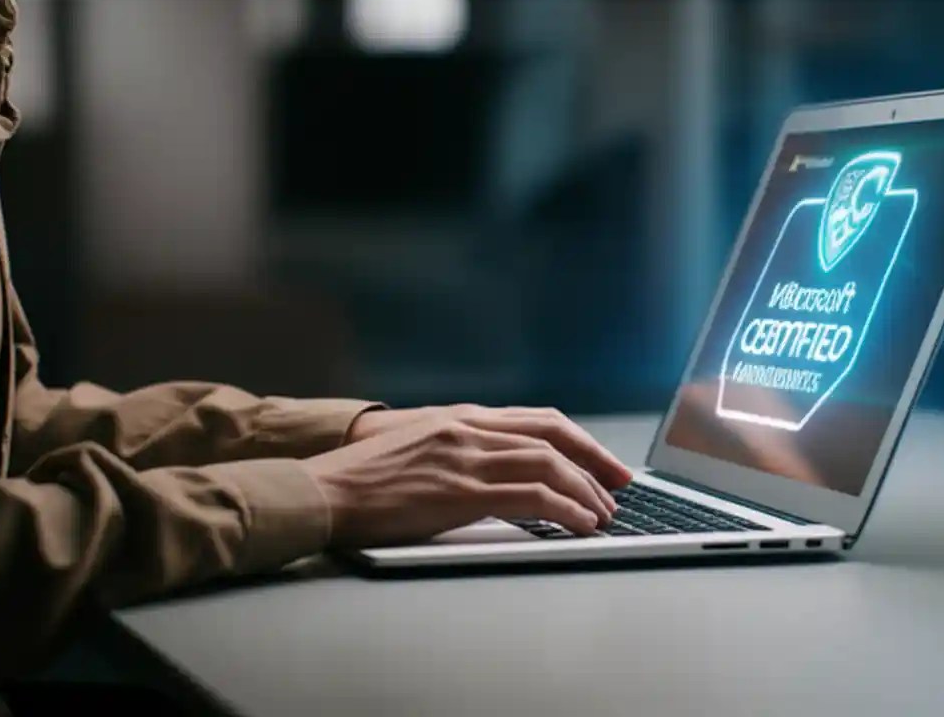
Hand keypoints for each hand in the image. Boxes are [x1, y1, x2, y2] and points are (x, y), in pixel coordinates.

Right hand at [307, 405, 633, 546]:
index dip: (579, 440)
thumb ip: (458, 451)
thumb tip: (495, 472)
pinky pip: (532, 496)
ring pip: (549, 465)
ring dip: (585, 491)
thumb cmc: (362, 479)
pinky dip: (566, 509)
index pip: (538, 420)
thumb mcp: (418, 449)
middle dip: (595, 461)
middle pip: (553, 436)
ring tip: (602, 515)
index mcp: (461, 419)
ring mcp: (467, 458)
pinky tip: (579, 524)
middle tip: (620, 487)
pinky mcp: (461, 491)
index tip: (602, 461)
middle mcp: (470, 430)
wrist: (323, 491)